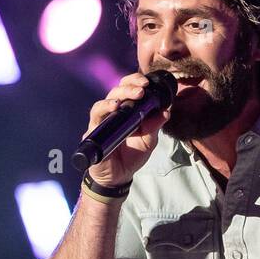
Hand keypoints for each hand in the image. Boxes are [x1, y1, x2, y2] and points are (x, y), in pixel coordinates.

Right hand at [84, 72, 171, 187]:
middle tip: (142, 88)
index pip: (129, 89)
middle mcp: (114, 113)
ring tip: (133, 95)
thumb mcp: (148, 141)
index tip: (147, 82)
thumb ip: (155, 126)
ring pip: (106, 101)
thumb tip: (166, 111)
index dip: (136, 81)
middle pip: (117, 91)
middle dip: (130, 85)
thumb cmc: (132, 156)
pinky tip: (114, 107)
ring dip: (119, 95)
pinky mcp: (94, 132)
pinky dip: (104, 108)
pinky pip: (96, 116)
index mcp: (127, 111)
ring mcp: (103, 121)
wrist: (118, 177)